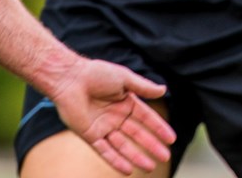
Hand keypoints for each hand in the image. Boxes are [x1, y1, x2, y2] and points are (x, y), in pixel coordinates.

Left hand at [48, 58, 175, 175]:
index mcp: (126, 102)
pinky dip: (116, 161)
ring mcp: (103, 127)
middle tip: (165, 157)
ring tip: (150, 167)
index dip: (159, 128)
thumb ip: (143, 87)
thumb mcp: (124, 78)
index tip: (171, 139)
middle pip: (137, 135)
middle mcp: (116, 117)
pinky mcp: (89, 135)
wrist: (70, 78)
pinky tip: (128, 170)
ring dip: (136, 157)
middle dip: (151, 146)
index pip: (146, 118)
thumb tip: (164, 90)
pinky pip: (105, 151)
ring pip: (123, 146)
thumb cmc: (97, 74)